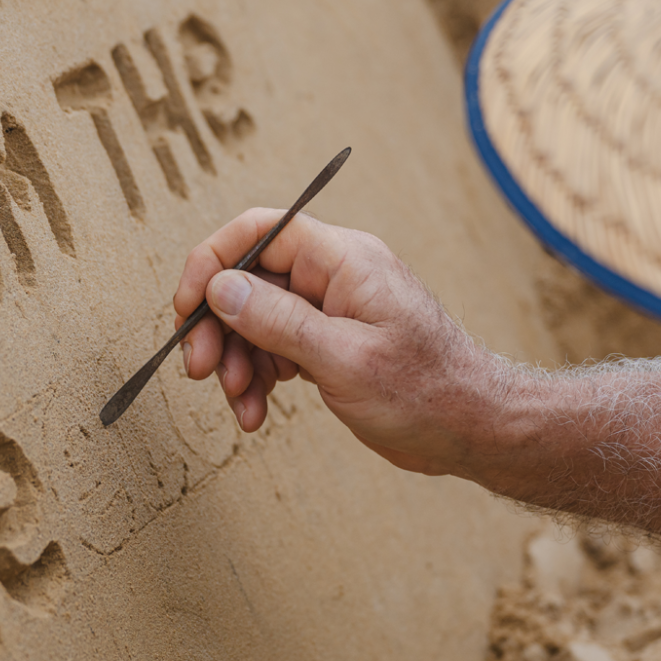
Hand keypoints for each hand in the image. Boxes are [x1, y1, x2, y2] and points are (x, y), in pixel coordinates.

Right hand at [173, 208, 515, 475]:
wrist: (473, 429)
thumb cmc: (427, 391)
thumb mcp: (344, 358)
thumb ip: (279, 321)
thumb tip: (221, 287)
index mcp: (344, 259)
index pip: (260, 231)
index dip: (213, 262)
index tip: (187, 308)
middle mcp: (334, 275)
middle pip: (249, 280)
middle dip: (219, 325)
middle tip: (202, 370)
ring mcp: (331, 309)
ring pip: (256, 319)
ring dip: (237, 361)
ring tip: (241, 405)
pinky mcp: (330, 343)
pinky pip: (276, 347)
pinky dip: (258, 377)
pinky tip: (256, 411)